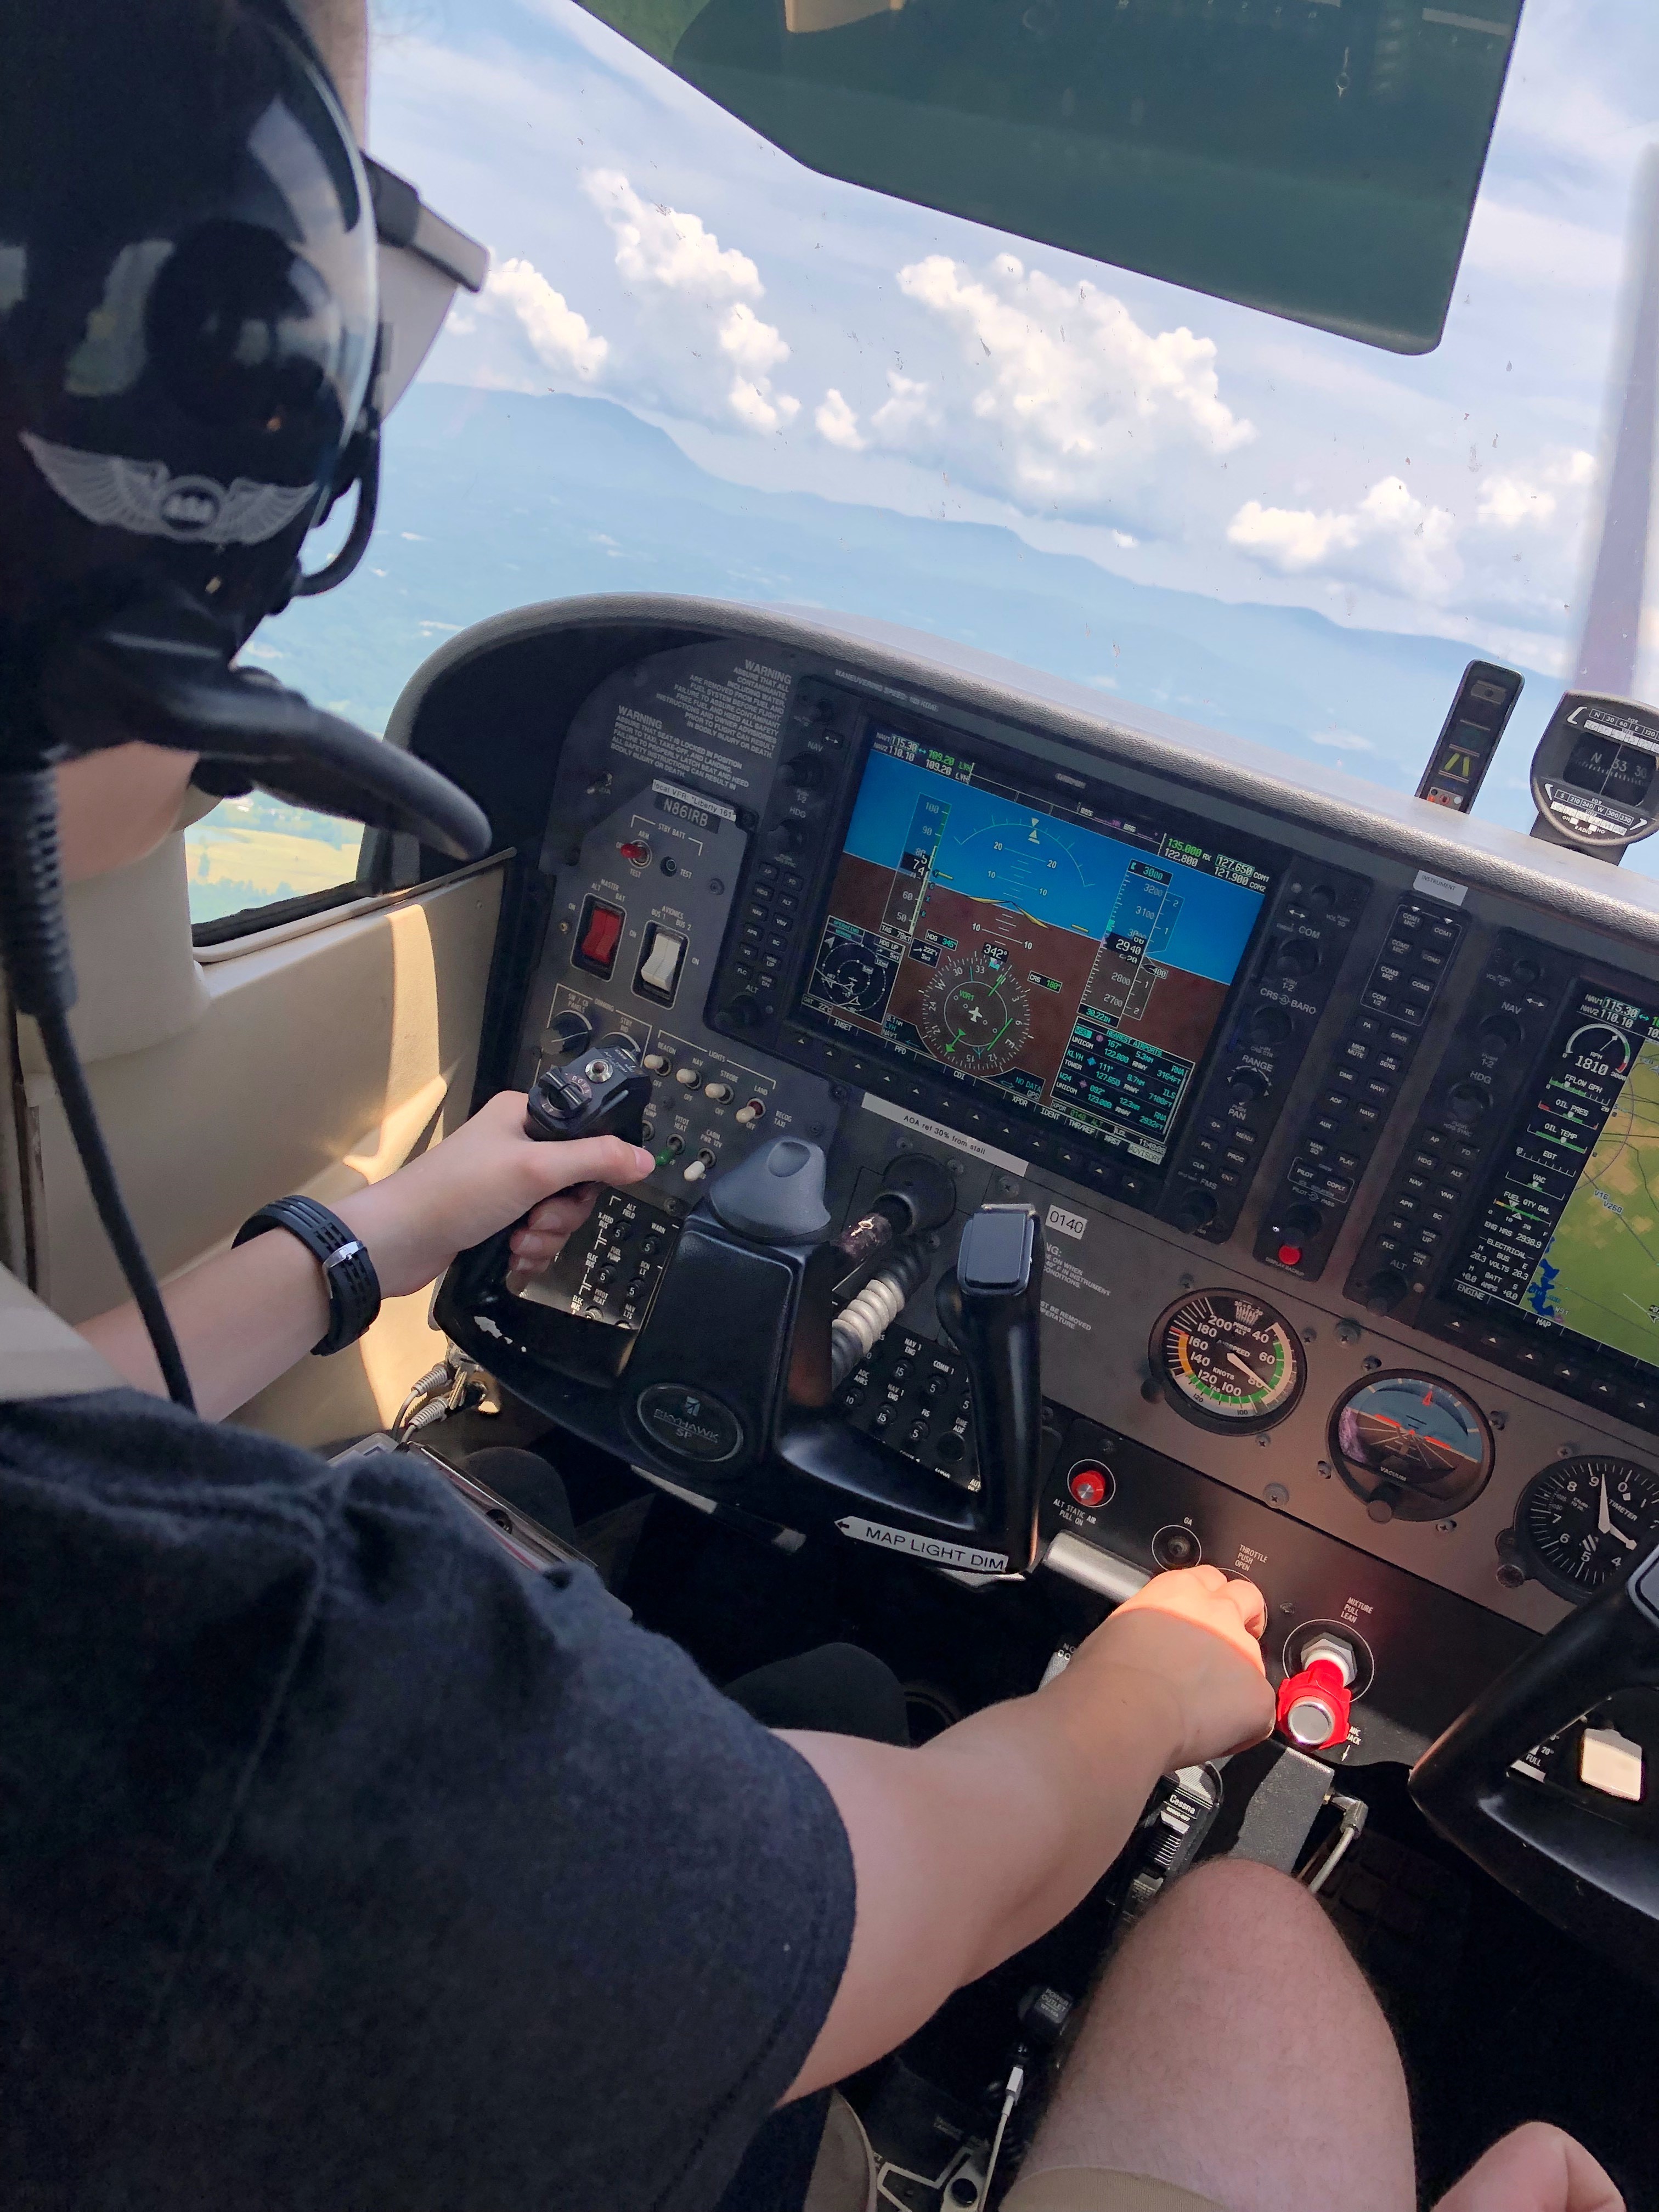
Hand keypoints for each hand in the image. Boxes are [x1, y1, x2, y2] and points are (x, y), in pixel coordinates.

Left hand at [338, 1090, 655, 1298]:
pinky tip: (512, 1258)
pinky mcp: (495, 1219)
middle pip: (577, 1180)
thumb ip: (595, 1160)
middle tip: (538, 1220)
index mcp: (525, 1115)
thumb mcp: (535, 1168)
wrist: (398, 1241)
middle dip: (563, 1212)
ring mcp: (506, 1184)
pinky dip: (530, 1251)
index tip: (586, 1188)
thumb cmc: (461, 1191)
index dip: (595, 1166)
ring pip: (558, 1213)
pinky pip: (536, 1235)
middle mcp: (517, 1144)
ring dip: (545, 1236)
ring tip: (518, 1243)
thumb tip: (647, 1160)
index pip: (587, 1133)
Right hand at [1070, 1566, 1274, 1768]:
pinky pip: (1258, 1709)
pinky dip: (1242, 1721)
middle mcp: (1219, 1612)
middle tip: (1228, 1648)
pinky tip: (1212, 1731)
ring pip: (1254, 1660)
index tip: (1205, 1617)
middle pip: (1248, 1599)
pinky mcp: (1259, 1694)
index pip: (1210, 1579)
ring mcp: (1245, 1652)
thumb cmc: (1108, 1676)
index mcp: (1180, 1590)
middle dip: (1245, 1617)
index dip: (1210, 1599)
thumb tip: (1159, 1640)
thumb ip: (1156, 1622)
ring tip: (1206, 1707)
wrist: (1124, 1713)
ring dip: (1238, 1677)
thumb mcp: (1124, 1625)